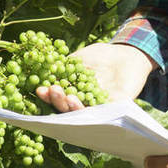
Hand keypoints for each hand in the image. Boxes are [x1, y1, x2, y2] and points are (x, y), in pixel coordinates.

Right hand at [35, 42, 154, 111]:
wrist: (127, 53)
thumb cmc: (100, 57)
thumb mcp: (79, 58)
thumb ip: (65, 67)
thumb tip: (47, 71)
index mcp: (72, 93)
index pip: (58, 99)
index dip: (48, 96)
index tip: (40, 89)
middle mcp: (84, 104)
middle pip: (68, 109)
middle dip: (59, 101)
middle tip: (53, 91)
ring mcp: (99, 108)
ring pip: (85, 113)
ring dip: (75, 108)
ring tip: (69, 97)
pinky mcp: (116, 108)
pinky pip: (106, 113)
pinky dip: (97, 111)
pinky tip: (89, 105)